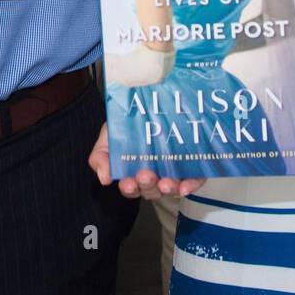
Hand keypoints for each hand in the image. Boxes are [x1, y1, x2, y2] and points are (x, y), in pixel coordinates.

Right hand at [88, 123, 204, 199]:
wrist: (151, 105)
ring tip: (166, 182)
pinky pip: (193, 181)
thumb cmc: (128, 125)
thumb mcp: (108, 137)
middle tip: (145, 175)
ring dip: (168, 188)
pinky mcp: (192, 168)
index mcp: (133, 173)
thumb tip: (104, 178)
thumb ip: (100, 157)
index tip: (128, 183)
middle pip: (151, 190)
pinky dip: (190, 185)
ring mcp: (173, 173)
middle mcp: (154, 176)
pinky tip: (185, 185)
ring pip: (171, 188)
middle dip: (147, 185)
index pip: (131, 187)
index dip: (129, 188)